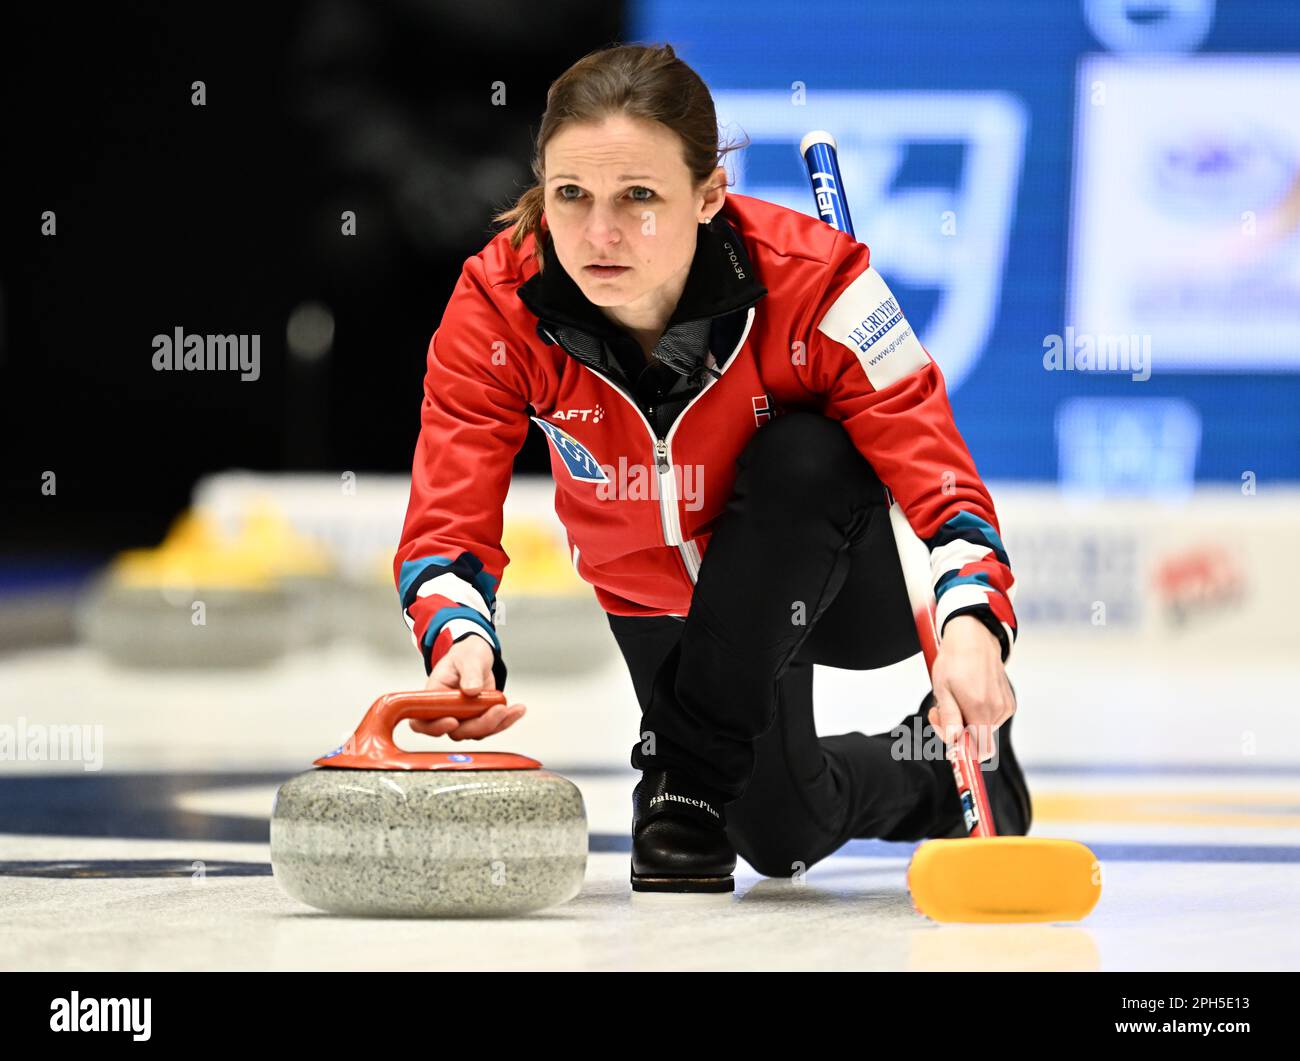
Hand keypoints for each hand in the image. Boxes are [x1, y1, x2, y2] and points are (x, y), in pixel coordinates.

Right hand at [409, 635, 525, 740]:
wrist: (477, 657)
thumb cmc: (465, 655)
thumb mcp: (468, 657)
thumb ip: (469, 672)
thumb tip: (472, 690)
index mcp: (433, 696)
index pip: (423, 721)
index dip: (435, 727)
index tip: (453, 720)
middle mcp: (445, 712)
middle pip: (456, 731)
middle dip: (480, 724)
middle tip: (499, 709)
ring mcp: (462, 718)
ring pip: (476, 733)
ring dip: (497, 723)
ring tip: (515, 709)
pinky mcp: (478, 719)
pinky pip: (491, 727)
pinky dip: (505, 720)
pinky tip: (517, 710)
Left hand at [927, 614, 1015, 761]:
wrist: (974, 637)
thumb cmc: (954, 661)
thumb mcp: (943, 688)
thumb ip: (949, 717)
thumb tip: (954, 741)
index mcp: (980, 709)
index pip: (981, 751)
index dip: (966, 754)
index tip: (952, 748)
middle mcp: (997, 711)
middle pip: (978, 741)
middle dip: (957, 733)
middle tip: (938, 712)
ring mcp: (1005, 706)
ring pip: (982, 730)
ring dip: (965, 721)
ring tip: (952, 698)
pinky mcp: (1008, 702)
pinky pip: (990, 719)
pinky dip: (976, 713)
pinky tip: (967, 695)